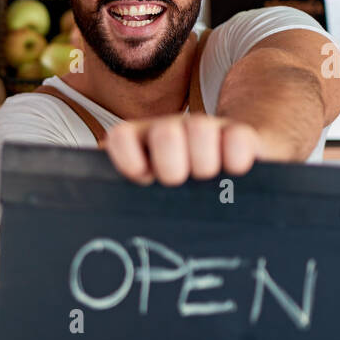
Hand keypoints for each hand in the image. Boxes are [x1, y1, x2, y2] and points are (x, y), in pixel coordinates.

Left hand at [103, 113, 263, 185]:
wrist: (235, 164)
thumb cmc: (184, 188)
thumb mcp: (153, 189)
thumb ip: (130, 191)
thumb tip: (98, 211)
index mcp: (142, 143)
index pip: (120, 138)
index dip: (128, 159)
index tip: (144, 178)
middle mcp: (172, 130)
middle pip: (164, 131)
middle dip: (171, 164)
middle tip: (179, 182)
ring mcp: (207, 129)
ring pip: (200, 128)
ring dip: (204, 163)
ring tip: (208, 178)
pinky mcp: (241, 135)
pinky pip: (238, 138)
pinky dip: (236, 159)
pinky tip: (235, 171)